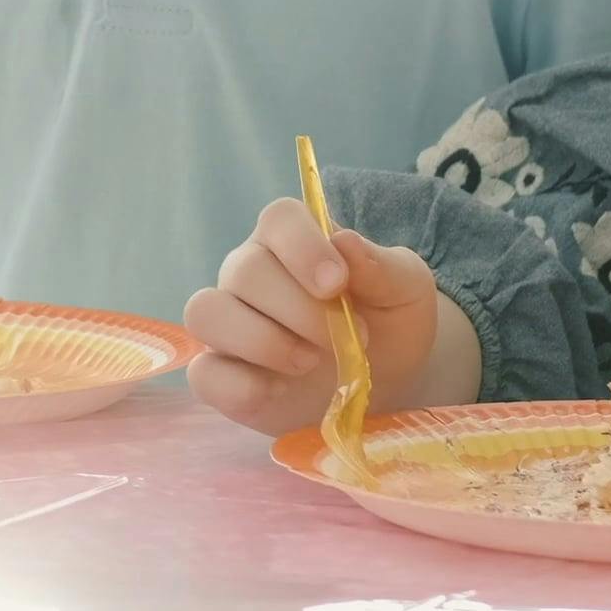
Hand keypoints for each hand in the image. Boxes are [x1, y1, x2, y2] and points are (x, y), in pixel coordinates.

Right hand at [183, 197, 477, 435]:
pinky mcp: (220, 375)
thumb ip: (383, 266)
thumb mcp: (407, 290)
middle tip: (348, 340)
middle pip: (245, 270)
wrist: (388, 381)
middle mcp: (248, 274)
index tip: (338, 284)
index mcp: (291, 240)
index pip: (278, 219)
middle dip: (300, 310)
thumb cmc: (390, 322)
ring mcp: (228, 324)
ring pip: (206, 313)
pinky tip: (279, 391)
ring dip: (262, 342)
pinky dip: (239, 386)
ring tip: (308, 363)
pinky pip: (204, 374)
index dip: (302, 247)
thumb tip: (344, 241)